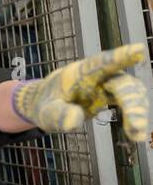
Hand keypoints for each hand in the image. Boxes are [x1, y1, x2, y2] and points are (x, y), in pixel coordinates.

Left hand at [14, 43, 149, 139]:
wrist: (46, 104)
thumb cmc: (45, 105)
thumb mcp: (46, 112)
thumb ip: (59, 115)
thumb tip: (74, 121)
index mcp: (80, 73)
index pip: (101, 63)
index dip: (120, 56)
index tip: (139, 49)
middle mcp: (98, 76)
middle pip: (122, 83)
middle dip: (132, 102)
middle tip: (137, 126)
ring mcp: (107, 85)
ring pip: (130, 92)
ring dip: (137, 112)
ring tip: (137, 135)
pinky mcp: (112, 96)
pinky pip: (129, 103)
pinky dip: (135, 117)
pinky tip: (136, 134)